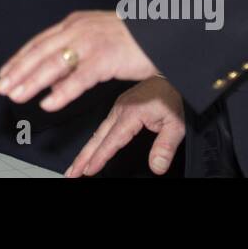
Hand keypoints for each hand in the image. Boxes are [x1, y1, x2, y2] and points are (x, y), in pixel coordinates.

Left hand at [0, 11, 157, 110]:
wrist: (165, 31)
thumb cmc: (134, 39)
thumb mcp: (97, 42)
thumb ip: (75, 58)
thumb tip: (54, 81)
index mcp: (75, 24)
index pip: (39, 42)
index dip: (20, 58)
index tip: (4, 73)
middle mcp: (78, 30)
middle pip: (40, 53)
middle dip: (18, 72)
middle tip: (1, 88)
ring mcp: (90, 43)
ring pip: (53, 65)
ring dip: (31, 82)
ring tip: (16, 96)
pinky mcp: (105, 58)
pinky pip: (78, 79)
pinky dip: (61, 93)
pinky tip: (48, 104)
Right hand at [66, 76, 184, 177]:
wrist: (169, 75)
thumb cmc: (172, 96)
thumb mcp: (175, 124)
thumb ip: (165, 146)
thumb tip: (157, 166)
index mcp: (131, 113)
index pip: (112, 141)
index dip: (100, 157)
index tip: (88, 170)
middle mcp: (120, 110)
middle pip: (97, 138)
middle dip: (82, 157)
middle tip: (71, 173)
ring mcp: (118, 107)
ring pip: (98, 132)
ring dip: (85, 150)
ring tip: (76, 165)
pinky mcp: (120, 106)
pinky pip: (103, 125)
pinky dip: (94, 139)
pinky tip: (91, 147)